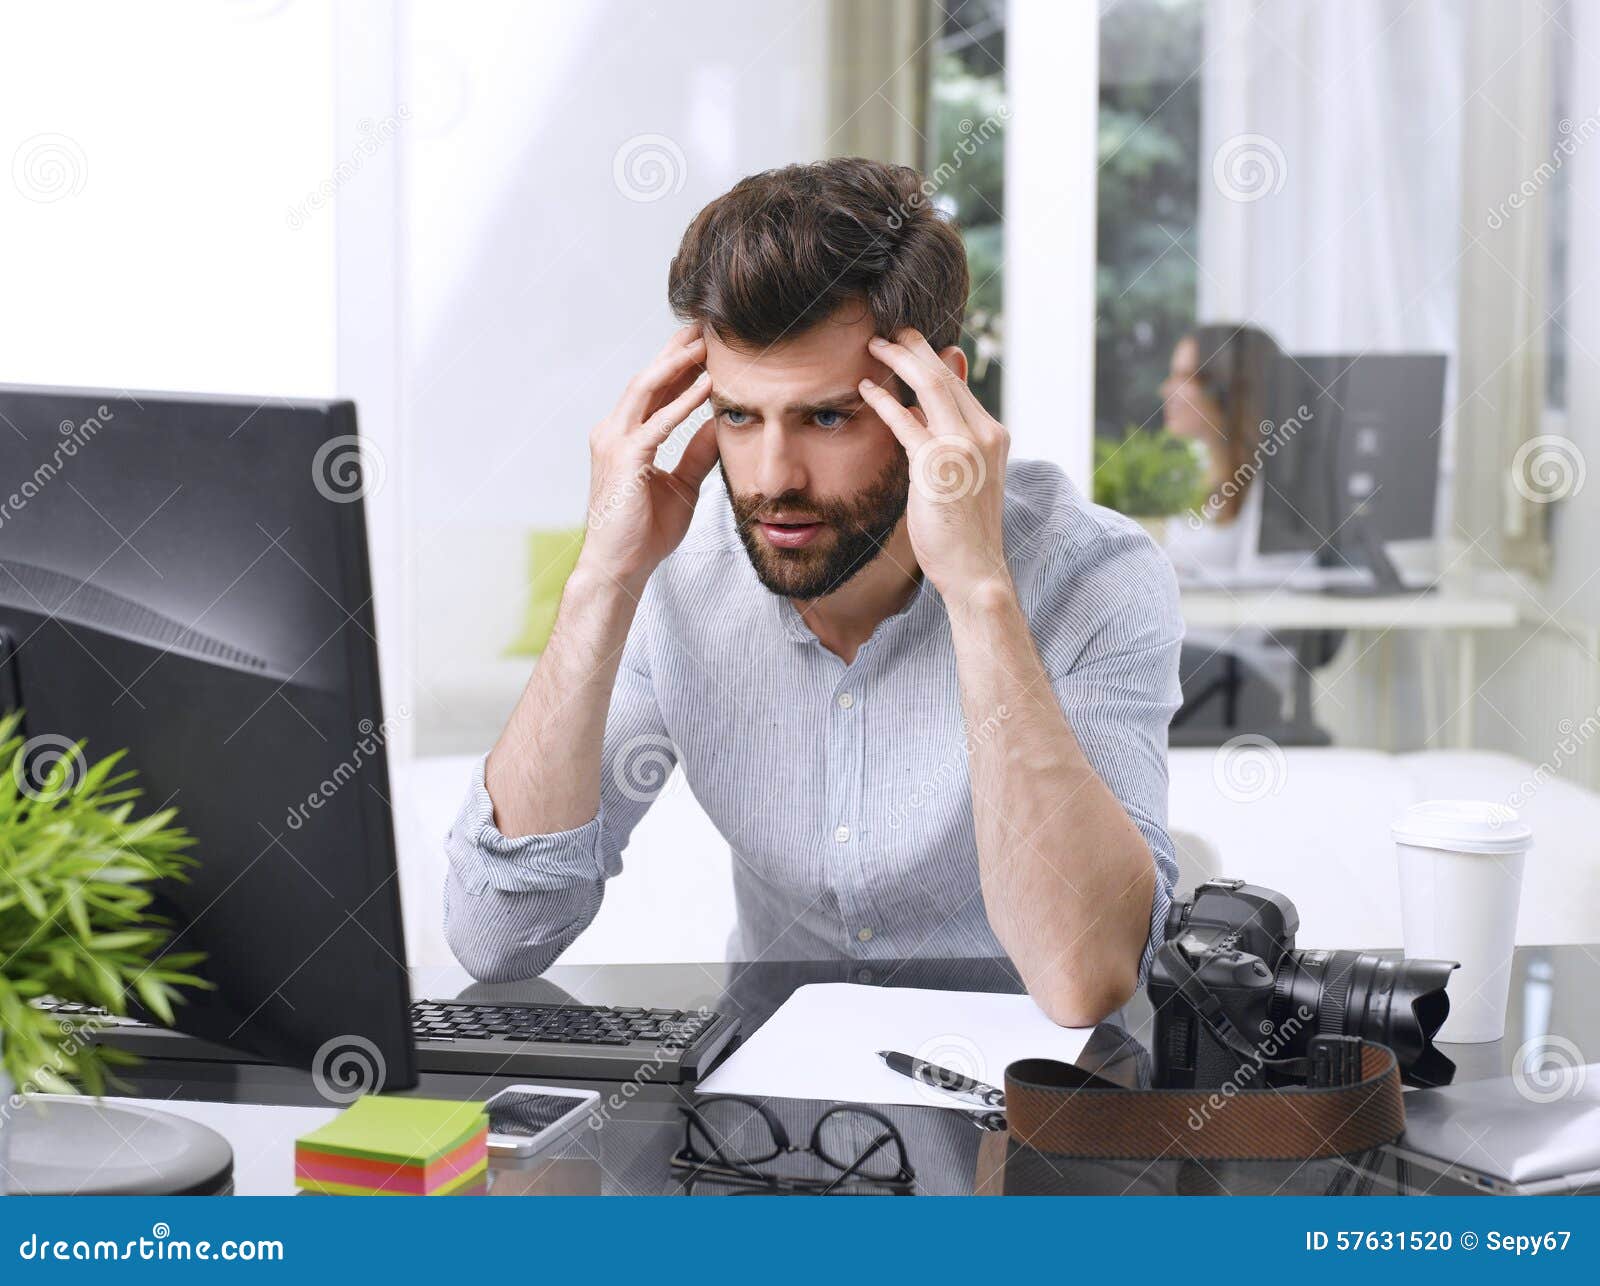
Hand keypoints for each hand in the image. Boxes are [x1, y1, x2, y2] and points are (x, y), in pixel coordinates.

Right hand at [578, 325, 719, 593]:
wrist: (621, 567)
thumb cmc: (644, 532)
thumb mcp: (683, 486)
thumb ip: (697, 453)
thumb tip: (719, 425)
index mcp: (625, 436)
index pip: (654, 389)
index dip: (679, 363)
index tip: (708, 342)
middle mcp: (613, 431)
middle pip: (648, 377)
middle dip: (677, 349)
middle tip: (707, 324)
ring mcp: (614, 443)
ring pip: (646, 388)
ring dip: (678, 363)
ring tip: (708, 342)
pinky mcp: (625, 460)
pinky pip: (657, 423)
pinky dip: (683, 402)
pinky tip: (707, 386)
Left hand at [858, 328, 1011, 603]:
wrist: (974, 569)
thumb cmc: (961, 528)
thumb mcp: (961, 476)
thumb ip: (946, 438)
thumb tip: (921, 407)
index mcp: (993, 436)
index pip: (959, 386)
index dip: (933, 360)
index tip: (912, 344)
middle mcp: (984, 434)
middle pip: (947, 376)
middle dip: (917, 348)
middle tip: (892, 329)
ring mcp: (964, 447)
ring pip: (930, 386)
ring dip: (900, 361)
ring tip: (876, 344)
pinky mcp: (938, 465)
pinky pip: (906, 421)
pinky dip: (884, 402)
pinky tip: (865, 389)